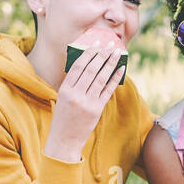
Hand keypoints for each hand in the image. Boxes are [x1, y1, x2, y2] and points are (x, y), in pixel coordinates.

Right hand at [44, 42, 125, 160]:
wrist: (64, 139)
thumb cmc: (63, 116)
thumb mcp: (63, 98)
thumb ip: (73, 83)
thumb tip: (87, 65)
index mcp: (65, 90)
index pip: (77, 67)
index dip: (87, 54)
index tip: (95, 44)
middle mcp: (75, 95)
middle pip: (90, 70)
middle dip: (101, 55)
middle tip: (109, 45)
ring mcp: (87, 102)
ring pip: (101, 78)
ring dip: (110, 64)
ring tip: (117, 53)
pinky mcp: (97, 109)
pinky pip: (108, 91)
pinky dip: (115, 78)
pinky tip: (121, 69)